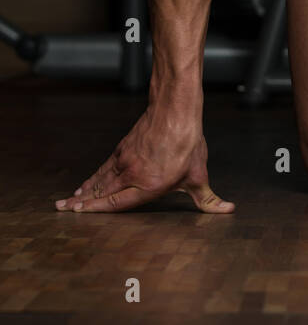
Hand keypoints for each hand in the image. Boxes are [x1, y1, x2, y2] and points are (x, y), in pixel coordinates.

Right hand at [55, 105, 234, 213]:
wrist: (175, 111)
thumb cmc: (188, 144)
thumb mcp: (200, 175)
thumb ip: (209, 199)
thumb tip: (228, 209)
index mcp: (148, 186)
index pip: (117, 203)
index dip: (97, 210)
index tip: (80, 213)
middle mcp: (131, 175)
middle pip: (101, 192)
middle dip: (81, 203)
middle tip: (62, 209)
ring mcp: (124, 161)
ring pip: (99, 180)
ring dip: (83, 191)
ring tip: (66, 201)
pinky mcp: (122, 149)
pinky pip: (103, 167)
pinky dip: (93, 177)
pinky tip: (85, 183)